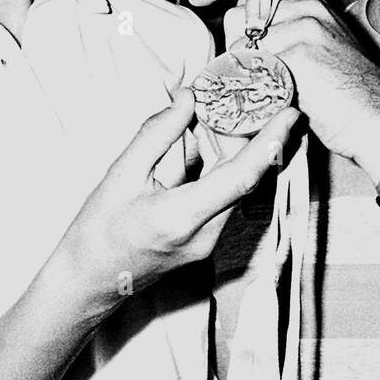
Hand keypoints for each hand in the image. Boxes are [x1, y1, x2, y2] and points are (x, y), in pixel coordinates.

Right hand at [58, 90, 297, 309]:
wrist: (88, 283)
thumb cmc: (97, 231)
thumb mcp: (120, 175)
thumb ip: (157, 134)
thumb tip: (190, 98)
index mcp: (181, 218)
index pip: (240, 177)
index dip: (268, 143)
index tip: (290, 113)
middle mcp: (205, 235)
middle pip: (244, 177)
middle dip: (250, 135)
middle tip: (250, 97)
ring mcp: (210, 243)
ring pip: (235, 185)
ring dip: (230, 149)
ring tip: (217, 113)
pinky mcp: (208, 241)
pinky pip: (223, 195)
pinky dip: (218, 166)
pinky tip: (200, 143)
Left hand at [188, 0, 379, 179]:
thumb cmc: (347, 95)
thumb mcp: (318, 51)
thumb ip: (282, 33)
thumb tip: (238, 31)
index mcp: (311, 3)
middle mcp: (307, 8)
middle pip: (239, 14)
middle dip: (233, 46)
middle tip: (250, 75)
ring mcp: (305, 27)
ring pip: (241, 44)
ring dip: (244, 73)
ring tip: (273, 94)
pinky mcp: (301, 52)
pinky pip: (253, 66)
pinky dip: (255, 88)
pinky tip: (277, 101)